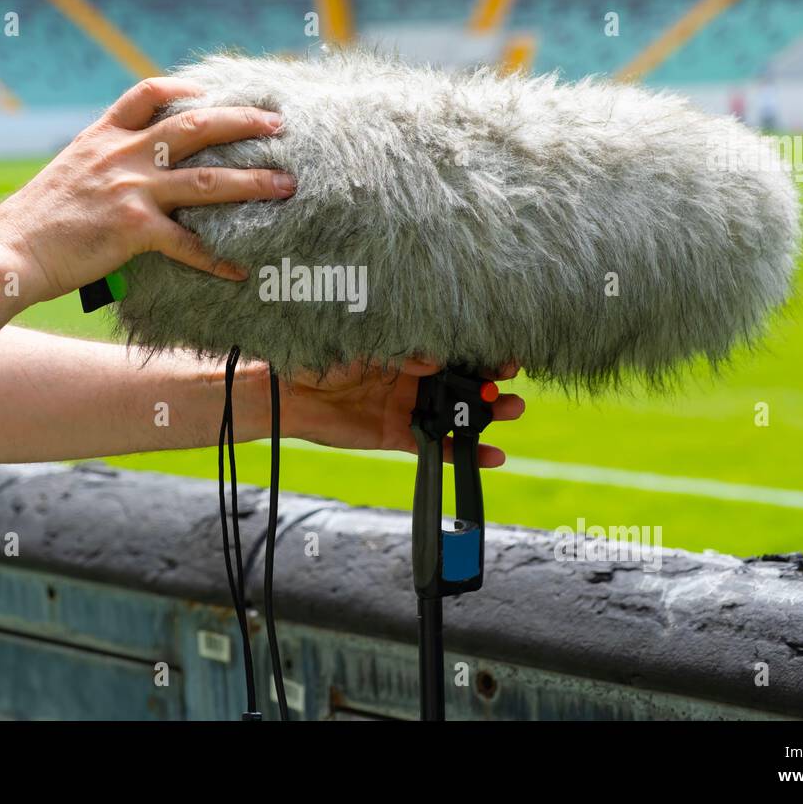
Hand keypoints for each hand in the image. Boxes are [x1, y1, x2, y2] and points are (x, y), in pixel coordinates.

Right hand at [0, 77, 292, 305]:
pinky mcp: (133, 229)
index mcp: (101, 138)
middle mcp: (121, 155)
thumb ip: (97, 165)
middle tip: (279, 123)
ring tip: (287, 185)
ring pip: (206, 180)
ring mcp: (130, 190)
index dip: (185, 88)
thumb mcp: (64, 175)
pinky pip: (188, 245)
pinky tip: (240, 271)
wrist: (8, 252)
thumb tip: (119, 173)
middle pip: (195, 126)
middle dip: (243, 121)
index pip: (148, 94)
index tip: (214, 90)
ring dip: (253, 182)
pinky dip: (217, 260)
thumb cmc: (32, 223)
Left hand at [281, 358, 525, 467]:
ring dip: (486, 412)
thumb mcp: (361, 348)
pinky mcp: (399, 436)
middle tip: (513, 379)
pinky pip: (437, 447)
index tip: (503, 350)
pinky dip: (464, 452)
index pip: (449, 350)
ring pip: (455, 412)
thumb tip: (436, 359)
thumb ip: (398, 355)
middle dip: (490, 380)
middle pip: (460, 381)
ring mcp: (408, 409)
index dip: (477, 351)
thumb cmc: (320, 358)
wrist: (289, 393)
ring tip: (513, 408)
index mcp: (404, 352)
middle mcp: (412, 379)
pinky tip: (494, 456)